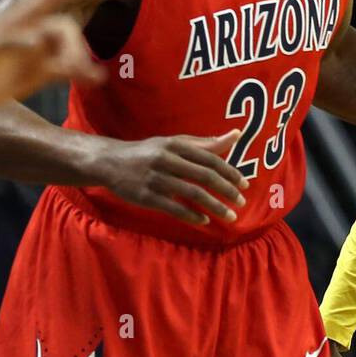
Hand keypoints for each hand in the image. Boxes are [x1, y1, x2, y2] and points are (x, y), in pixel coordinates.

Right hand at [94, 131, 248, 224]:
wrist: (110, 162)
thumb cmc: (148, 152)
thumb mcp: (174, 143)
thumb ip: (204, 143)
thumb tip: (235, 136)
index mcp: (176, 145)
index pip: (210, 158)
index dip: (229, 172)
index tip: (244, 184)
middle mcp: (167, 159)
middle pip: (204, 176)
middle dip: (227, 190)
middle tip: (242, 202)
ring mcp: (156, 178)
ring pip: (192, 193)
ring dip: (215, 206)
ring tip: (230, 216)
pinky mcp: (146, 196)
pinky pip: (174, 208)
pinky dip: (192, 215)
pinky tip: (205, 221)